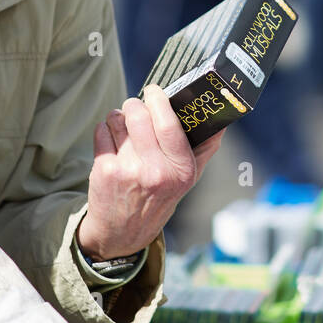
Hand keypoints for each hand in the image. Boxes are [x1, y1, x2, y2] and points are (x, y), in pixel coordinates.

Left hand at [78, 85, 223, 259]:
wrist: (123, 232)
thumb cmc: (159, 197)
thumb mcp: (188, 179)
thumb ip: (205, 148)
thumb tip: (222, 122)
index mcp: (181, 170)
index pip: (170, 124)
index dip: (159, 100)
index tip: (155, 91)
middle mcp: (155, 172)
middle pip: (139, 115)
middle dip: (134, 104)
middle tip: (135, 107)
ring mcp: (128, 171)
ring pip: (117, 120)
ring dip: (118, 117)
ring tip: (123, 129)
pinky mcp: (104, 171)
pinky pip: (101, 131)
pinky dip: (104, 131)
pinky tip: (112, 144)